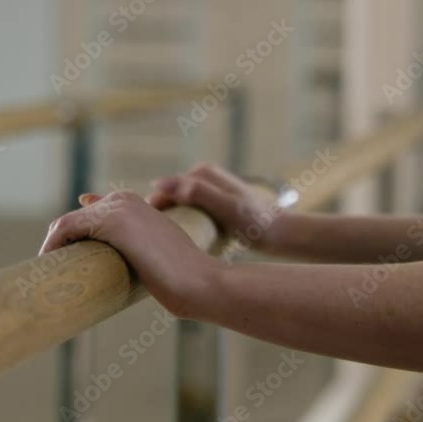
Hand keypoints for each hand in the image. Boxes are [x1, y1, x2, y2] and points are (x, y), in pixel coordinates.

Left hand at [39, 190, 217, 317]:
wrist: (199, 280)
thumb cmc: (184, 279)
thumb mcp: (158, 258)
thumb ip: (141, 254)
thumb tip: (138, 271)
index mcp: (136, 205)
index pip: (93, 213)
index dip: (74, 233)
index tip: (61, 250)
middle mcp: (125, 199)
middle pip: (76, 219)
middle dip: (61, 243)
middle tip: (53, 271)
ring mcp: (118, 207)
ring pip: (68, 223)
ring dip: (54, 246)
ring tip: (48, 273)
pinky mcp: (111, 221)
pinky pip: (66, 227)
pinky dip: (52, 244)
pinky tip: (47, 263)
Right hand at [147, 162, 287, 252]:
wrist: (281, 234)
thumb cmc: (256, 222)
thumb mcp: (226, 207)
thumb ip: (197, 193)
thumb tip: (160, 184)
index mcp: (200, 172)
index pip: (163, 190)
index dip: (149, 210)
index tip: (141, 235)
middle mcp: (201, 178)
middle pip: (168, 199)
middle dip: (156, 217)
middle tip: (148, 246)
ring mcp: (207, 192)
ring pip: (176, 209)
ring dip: (167, 224)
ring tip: (159, 248)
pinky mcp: (211, 207)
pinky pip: (187, 217)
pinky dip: (181, 228)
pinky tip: (177, 247)